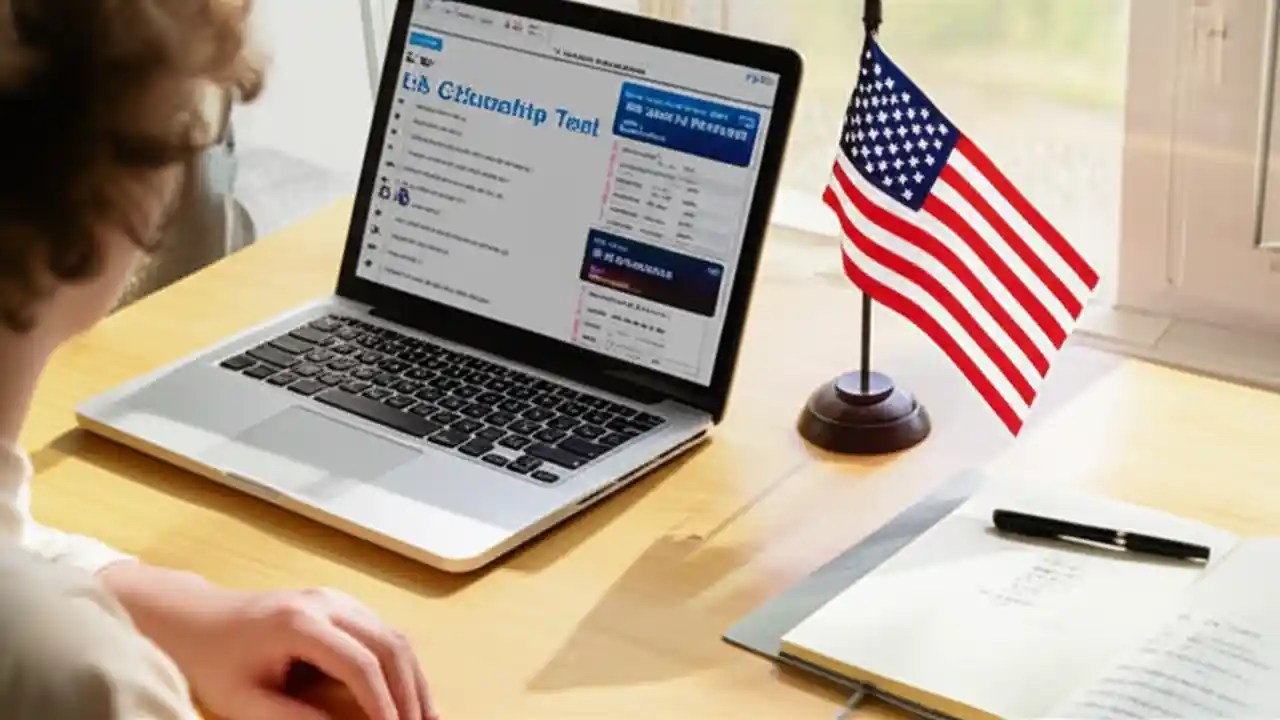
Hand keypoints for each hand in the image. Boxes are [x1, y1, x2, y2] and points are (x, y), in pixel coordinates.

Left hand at [101, 564, 437, 719]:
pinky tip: (411, 696)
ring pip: (396, 637)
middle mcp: (327, 602)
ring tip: (428, 719)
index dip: (383, 703)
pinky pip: (386, 634)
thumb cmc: (214, 660)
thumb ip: (294, 719)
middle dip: (411, 694)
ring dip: (416, 680)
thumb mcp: (244, 701)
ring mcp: (339, 599)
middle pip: (390, 645)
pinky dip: (403, 668)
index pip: (359, 663)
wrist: (198, 618)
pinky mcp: (344, 606)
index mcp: (299, 622)